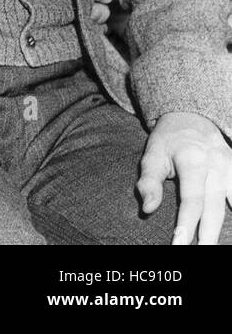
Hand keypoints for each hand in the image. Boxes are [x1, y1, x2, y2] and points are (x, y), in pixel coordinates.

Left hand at [137, 112, 231, 244]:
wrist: (191, 118)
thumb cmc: (168, 141)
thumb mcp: (152, 155)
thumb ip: (149, 182)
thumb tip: (148, 209)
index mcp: (192, 162)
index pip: (191, 201)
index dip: (187, 224)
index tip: (180, 244)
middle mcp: (216, 166)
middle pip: (215, 208)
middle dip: (210, 234)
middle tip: (204, 252)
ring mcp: (231, 169)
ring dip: (230, 227)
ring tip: (224, 245)